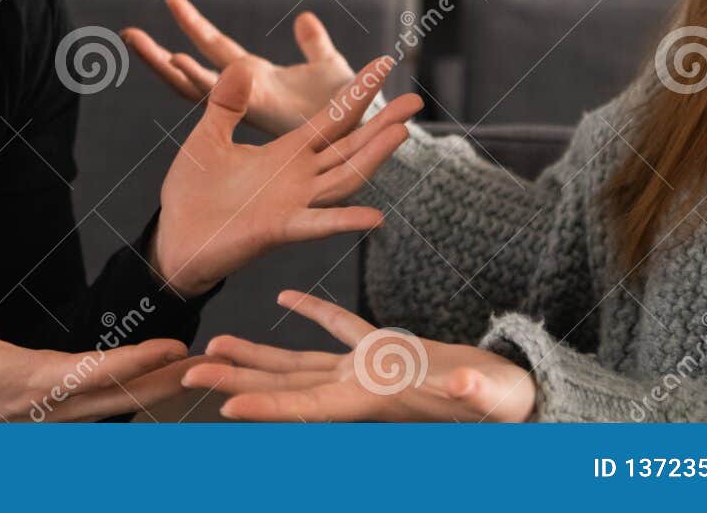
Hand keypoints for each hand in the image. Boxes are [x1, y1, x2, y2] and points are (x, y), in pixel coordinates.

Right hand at [0, 250, 196, 421]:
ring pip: (127, 402)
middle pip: (128, 394)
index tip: (173, 348)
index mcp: (40, 381)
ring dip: (165, 387)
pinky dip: (146, 392)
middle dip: (171, 379)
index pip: (97, 372)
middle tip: (214, 363)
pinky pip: (118, 404)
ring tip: (203, 369)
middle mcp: (63, 403)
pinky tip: (167, 383)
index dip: (137, 362)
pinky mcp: (72, 413)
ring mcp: (70, 412)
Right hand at [124, 0, 357, 137]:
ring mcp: (250, 106)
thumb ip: (313, 45)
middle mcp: (247, 97)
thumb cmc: (350, 115)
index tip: (169, 1)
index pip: (214, 49)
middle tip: (127, 33)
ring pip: (199, 88)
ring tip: (141, 44)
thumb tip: (304, 17)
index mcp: (257, 81)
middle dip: (158, 55)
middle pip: (192, 74)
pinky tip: (177, 61)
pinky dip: (201, 80)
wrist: (368, 137)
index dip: (192, 27)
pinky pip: (229, 102)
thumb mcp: (329, 69)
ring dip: (169, 66)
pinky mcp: (263, 118)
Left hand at [149, 56, 422, 296]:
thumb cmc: (192, 191)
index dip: (358, 93)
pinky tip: (374, 217)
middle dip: (382, 123)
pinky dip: (343, 220)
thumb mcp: (208, 137)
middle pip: (351, 146)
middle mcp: (299, 177)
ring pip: (343, 178)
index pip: (332, 119)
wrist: (174, 237)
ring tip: (401, 133)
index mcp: (286, 153)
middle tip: (416, 101)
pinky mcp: (278, 229)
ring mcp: (294, 204)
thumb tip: (240, 64)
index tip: (385, 63)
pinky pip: (316, 224)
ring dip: (372, 158)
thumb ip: (227, 103)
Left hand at [182, 290, 535, 422]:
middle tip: (189, 372)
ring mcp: (368, 371)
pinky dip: (311, 313)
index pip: (309, 406)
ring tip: (213, 346)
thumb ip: (474, 389)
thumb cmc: (504, 402)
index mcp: (373, 400)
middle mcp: (359, 390)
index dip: (268, 407)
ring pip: (298, 362)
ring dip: (256, 354)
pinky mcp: (384, 352)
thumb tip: (463, 383)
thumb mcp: (489, 395)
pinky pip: (337, 329)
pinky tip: (283, 299)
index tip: (224, 407)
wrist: (518, 400)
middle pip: (284, 386)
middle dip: (237, 379)